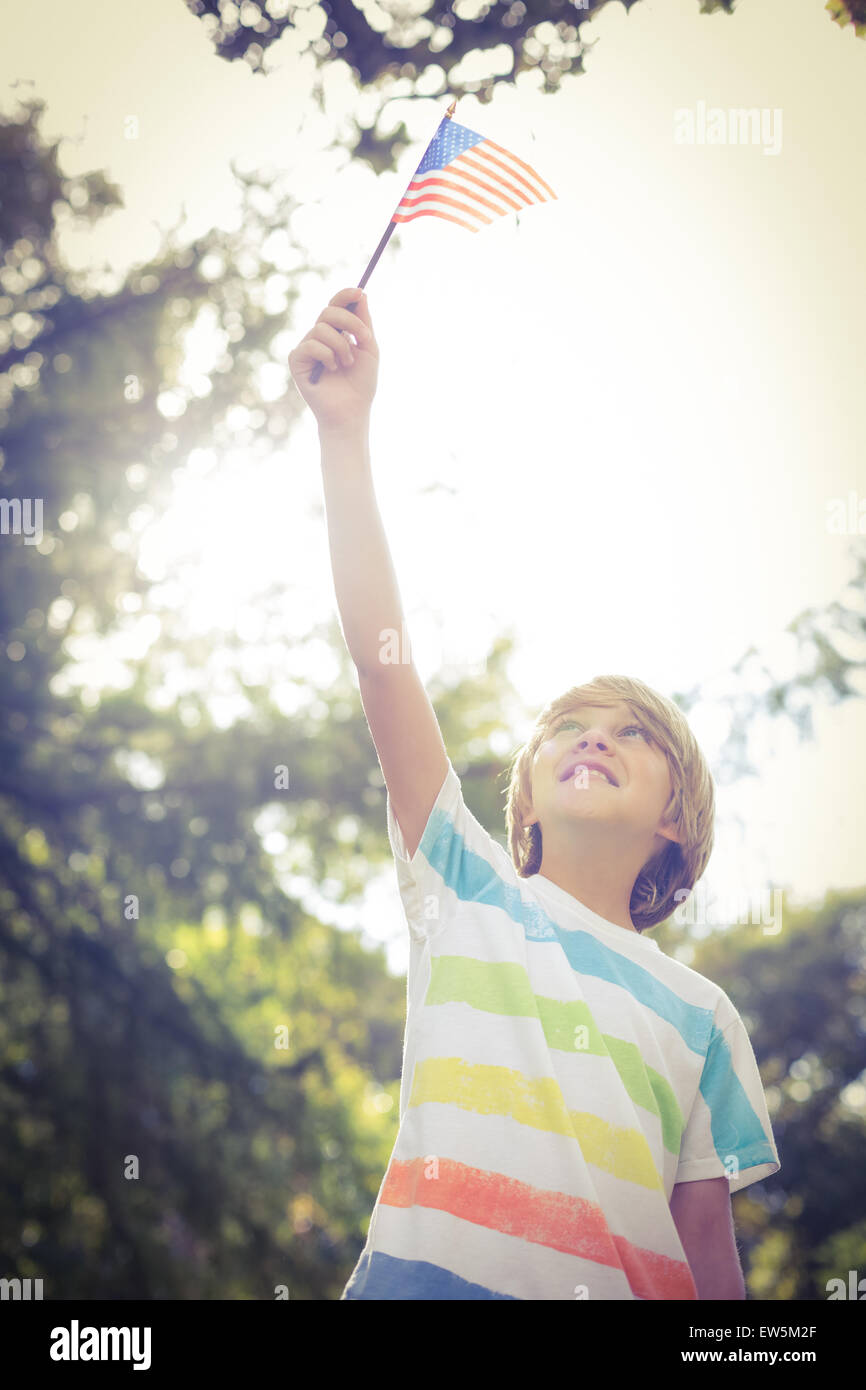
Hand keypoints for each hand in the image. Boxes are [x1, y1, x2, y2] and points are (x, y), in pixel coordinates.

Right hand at [288, 286, 378, 432]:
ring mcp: (306, 348)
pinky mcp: (296, 360)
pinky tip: (331, 370)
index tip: (359, 292)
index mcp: (336, 332)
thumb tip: (361, 293)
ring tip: (346, 364)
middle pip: (328, 311)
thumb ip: (363, 323)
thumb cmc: (361, 384)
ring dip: (341, 346)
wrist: (351, 412)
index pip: (336, 306)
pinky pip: (310, 345)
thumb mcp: (368, 349)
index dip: (345, 295)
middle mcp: (318, 337)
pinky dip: (326, 355)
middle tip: (363, 339)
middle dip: (349, 322)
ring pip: (321, 329)